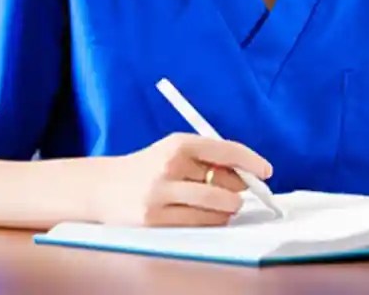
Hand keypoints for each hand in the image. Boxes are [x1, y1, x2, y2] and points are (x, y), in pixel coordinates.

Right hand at [90, 133, 272, 226]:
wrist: (102, 187)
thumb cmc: (149, 167)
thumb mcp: (175, 151)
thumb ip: (210, 158)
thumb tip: (247, 177)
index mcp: (178, 144)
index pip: (225, 150)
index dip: (251, 161)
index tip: (266, 171)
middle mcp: (169, 167)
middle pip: (224, 184)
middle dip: (238, 190)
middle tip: (238, 192)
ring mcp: (160, 196)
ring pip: (215, 208)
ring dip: (227, 209)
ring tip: (222, 205)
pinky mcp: (154, 220)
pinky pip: (198, 224)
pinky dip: (211, 221)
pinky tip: (206, 215)